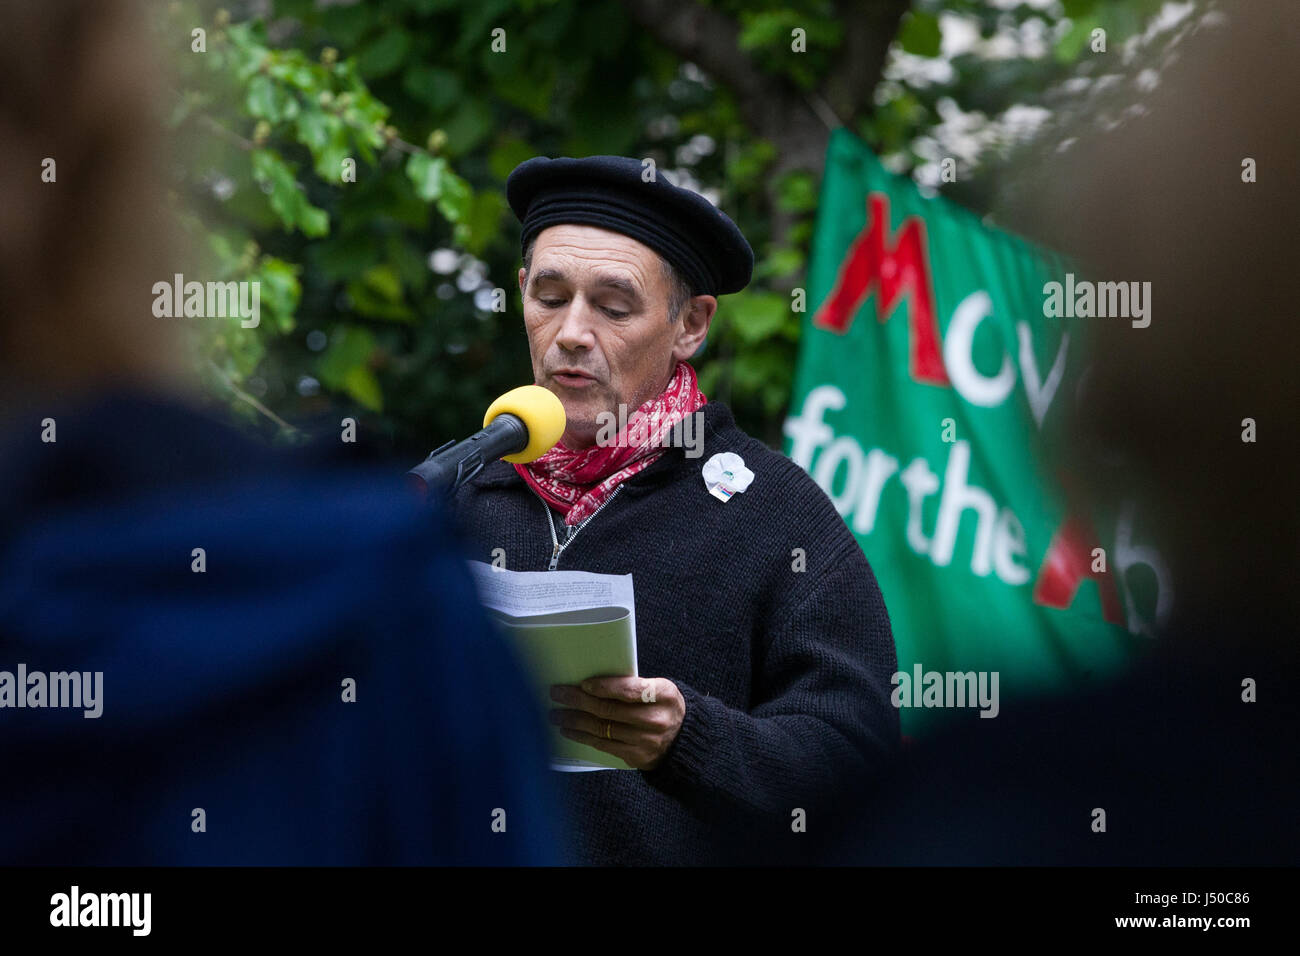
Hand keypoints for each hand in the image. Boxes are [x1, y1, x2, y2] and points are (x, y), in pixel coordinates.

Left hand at [549, 677, 684, 769]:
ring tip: (555, 714)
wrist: (684, 739)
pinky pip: (604, 745)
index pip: (629, 690)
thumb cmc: (663, 706)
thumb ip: (633, 686)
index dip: (604, 687)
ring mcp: (646, 741)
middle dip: (578, 701)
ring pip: (602, 729)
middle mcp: (655, 719)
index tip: (583, 684)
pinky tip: (568, 730)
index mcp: (663, 694)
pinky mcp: (637, 757)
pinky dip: (583, 737)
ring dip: (574, 721)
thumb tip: (590, 683)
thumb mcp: (659, 689)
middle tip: (556, 694)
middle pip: (609, 710)